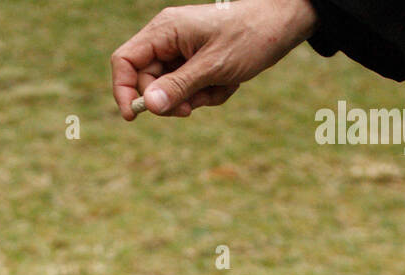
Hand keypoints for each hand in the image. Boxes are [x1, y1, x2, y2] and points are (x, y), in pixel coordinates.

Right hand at [111, 0, 317, 119]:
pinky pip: (190, 90)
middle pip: (147, 81)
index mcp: (165, 30)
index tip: (134, 117)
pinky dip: (207, 94)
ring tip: (220, 87)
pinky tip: (227, 83)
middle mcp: (168, 39)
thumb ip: (178, 86)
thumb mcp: (213, 67)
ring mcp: (182, 51)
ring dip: (194, 99)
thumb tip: (148, 106)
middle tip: (191, 109)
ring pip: (171, 90)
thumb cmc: (248, 37)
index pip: (125, 61)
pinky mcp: (196, 63)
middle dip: (170, 100)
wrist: (281, 26)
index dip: (123, 90)